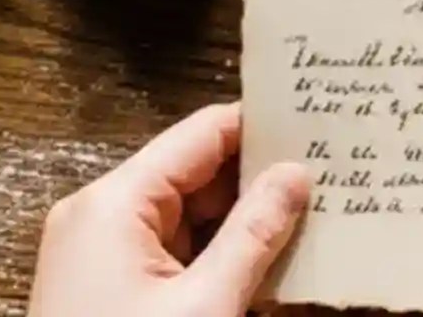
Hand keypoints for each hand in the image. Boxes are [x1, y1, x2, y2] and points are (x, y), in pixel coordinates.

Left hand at [27, 103, 309, 316]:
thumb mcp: (207, 304)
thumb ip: (255, 234)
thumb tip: (294, 176)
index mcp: (113, 202)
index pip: (199, 135)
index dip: (257, 127)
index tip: (311, 124)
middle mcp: (99, 214)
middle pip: (192, 173)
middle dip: (256, 179)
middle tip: (323, 177)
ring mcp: (99, 251)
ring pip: (185, 214)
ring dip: (240, 220)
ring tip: (305, 217)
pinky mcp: (106, 285)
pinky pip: (170, 250)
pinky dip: (214, 253)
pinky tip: (263, 260)